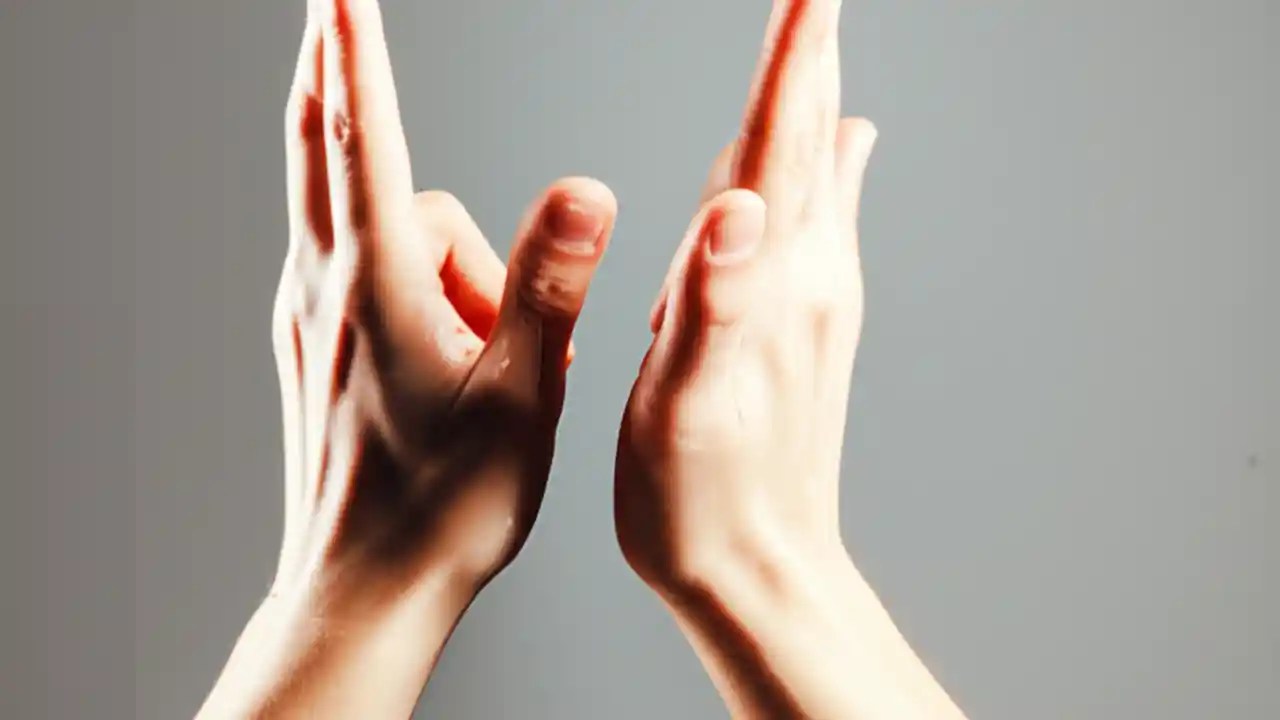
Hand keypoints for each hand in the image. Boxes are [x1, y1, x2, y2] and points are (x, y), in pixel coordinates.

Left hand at [200, 1, 614, 715]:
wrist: (364, 588)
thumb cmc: (449, 506)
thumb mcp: (522, 397)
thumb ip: (551, 286)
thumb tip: (586, 189)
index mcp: (378, 290)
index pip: (364, 140)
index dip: (356, 51)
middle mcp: (326, 288)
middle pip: (323, 146)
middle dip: (333, 67)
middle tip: (332, 4)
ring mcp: (310, 316)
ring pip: (358, 219)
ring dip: (431, 237)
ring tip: (496, 337)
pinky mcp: (312, 344)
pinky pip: (352, 265)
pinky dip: (406, 267)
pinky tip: (453, 327)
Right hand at [615, 1, 962, 717]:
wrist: (760, 571)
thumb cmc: (703, 502)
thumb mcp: (684, 412)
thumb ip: (709, 307)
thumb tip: (733, 206)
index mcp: (769, 282)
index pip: (781, 140)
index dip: (792, 51)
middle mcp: (805, 276)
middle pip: (807, 135)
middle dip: (809, 47)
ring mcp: (812, 298)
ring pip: (814, 166)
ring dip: (812, 90)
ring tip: (814, 30)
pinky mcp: (804, 322)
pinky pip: (816, 213)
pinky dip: (816, 155)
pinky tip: (836, 143)